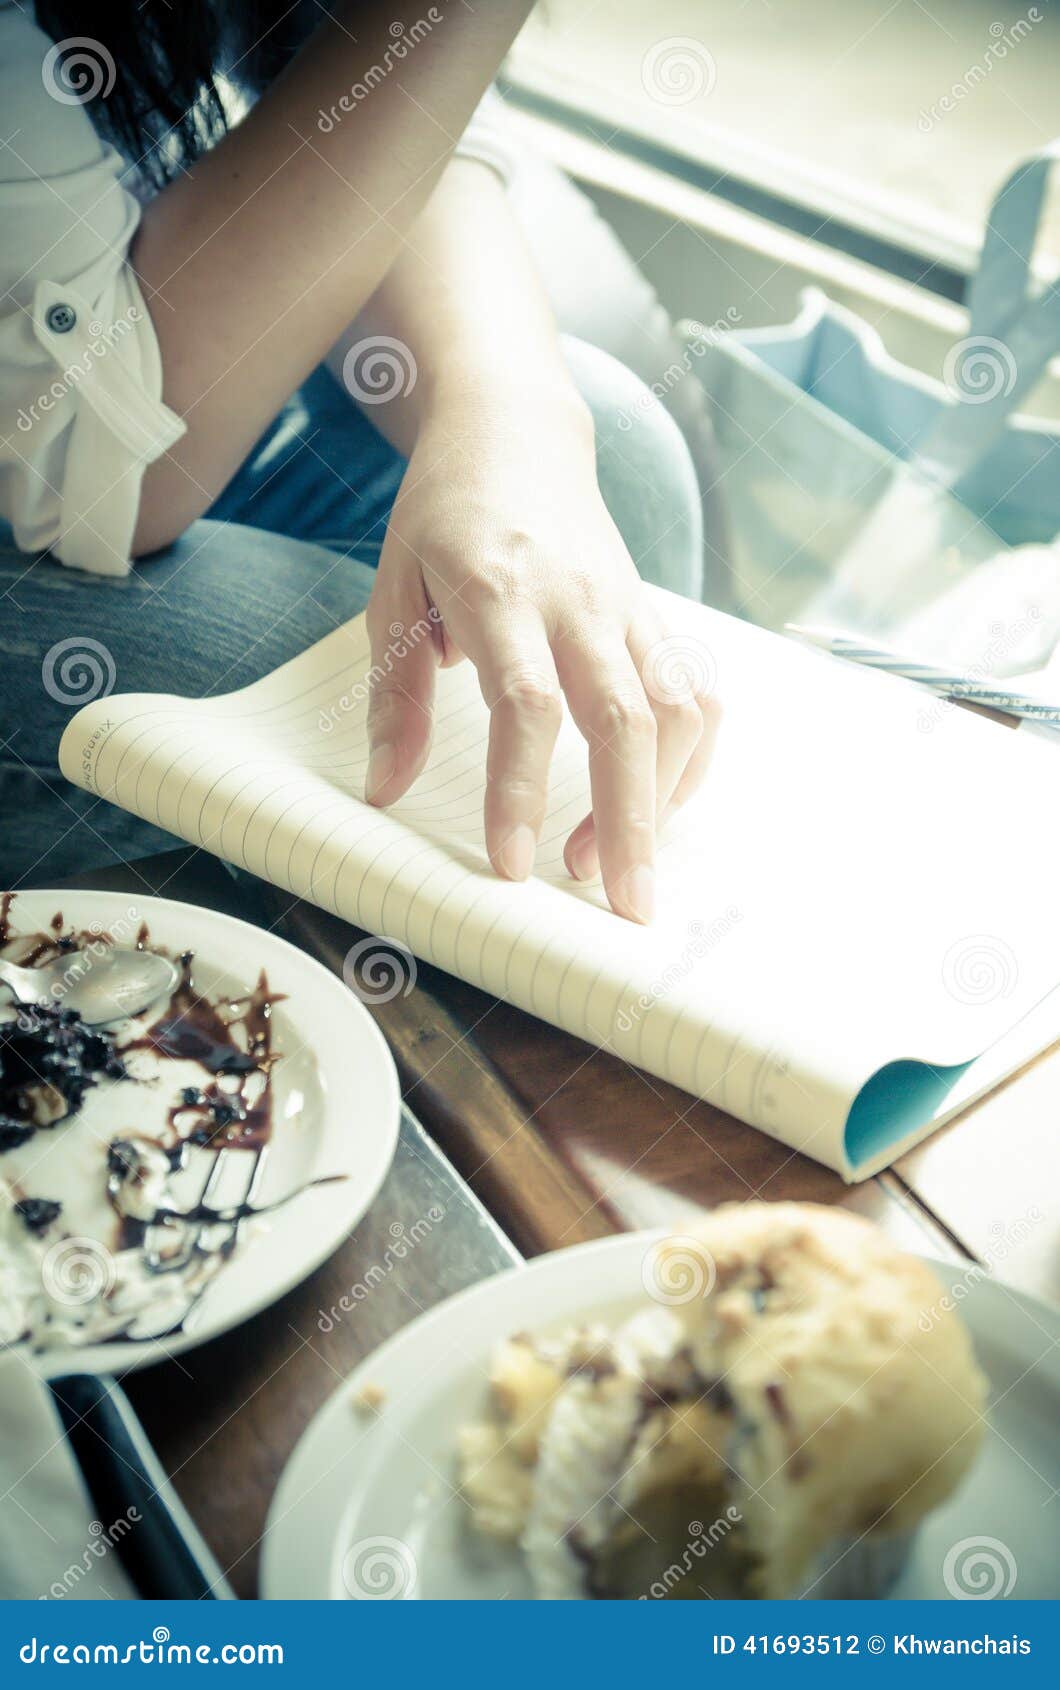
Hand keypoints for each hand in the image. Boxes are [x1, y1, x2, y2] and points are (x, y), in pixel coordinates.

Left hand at [362, 390, 719, 921]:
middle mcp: (578, 601)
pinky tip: (658, 806)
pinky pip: (697, 694)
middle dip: (629, 820)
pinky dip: (691, 759)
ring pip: (677, 710)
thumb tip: (384, 791)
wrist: (516, 431)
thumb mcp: (392, 592)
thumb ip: (396, 697)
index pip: (527, 702)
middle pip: (624, 719)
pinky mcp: (655, 615)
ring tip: (620, 868)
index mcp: (500, 590)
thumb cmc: (445, 514)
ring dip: (662, 800)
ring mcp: (628, 606)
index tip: (513, 863)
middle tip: (622, 904)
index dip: (522, 788)